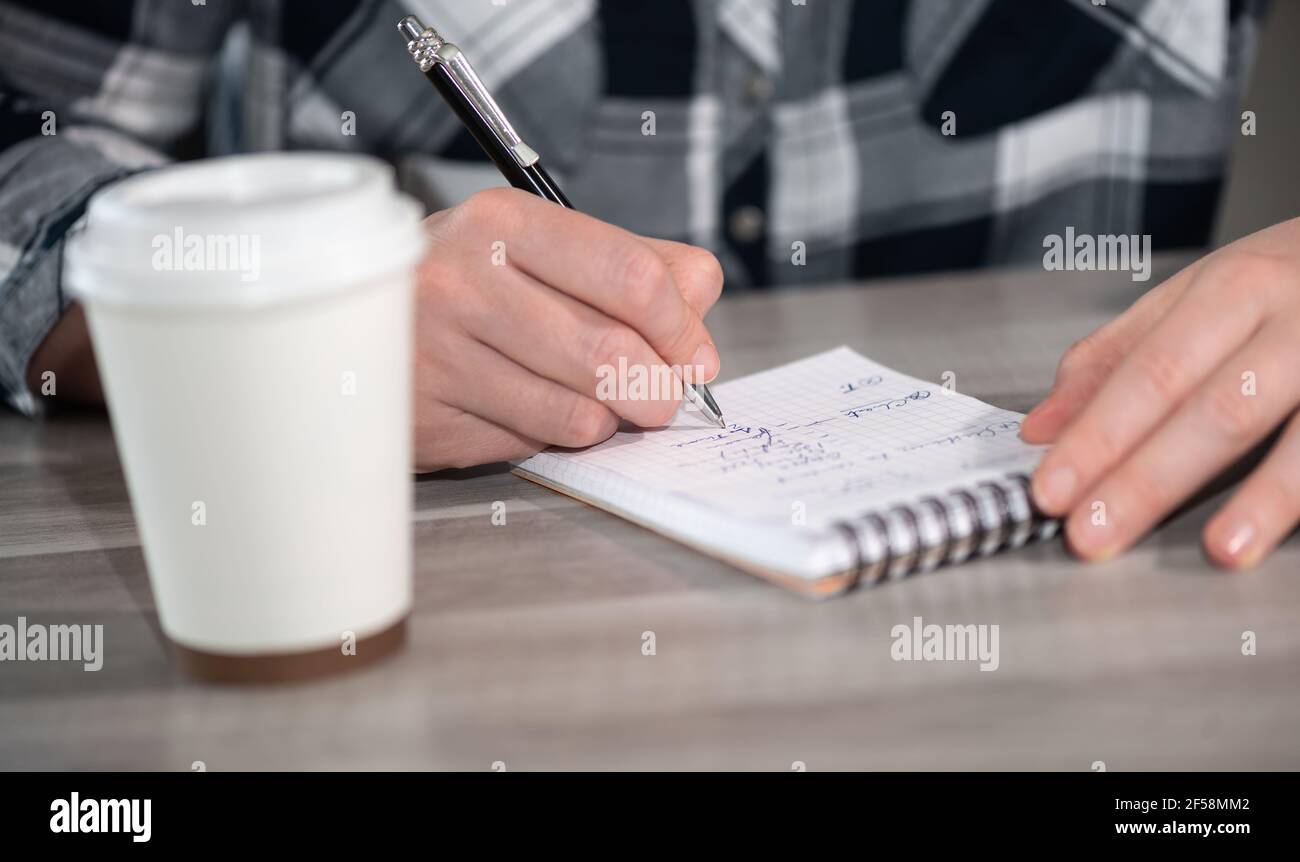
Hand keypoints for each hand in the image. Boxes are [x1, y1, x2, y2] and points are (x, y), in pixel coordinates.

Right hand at [412, 187, 722, 470]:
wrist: (355, 321)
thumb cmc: (467, 283)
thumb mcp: (541, 248)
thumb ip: (634, 264)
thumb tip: (702, 308)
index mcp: (504, 224)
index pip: (631, 276)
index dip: (682, 327)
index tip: (696, 355)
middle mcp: (464, 281)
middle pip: (612, 352)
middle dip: (660, 388)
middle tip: (663, 396)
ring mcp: (439, 354)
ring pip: (579, 411)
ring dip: (612, 418)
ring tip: (605, 403)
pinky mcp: (430, 417)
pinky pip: (534, 443)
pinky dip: (557, 436)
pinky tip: (540, 410)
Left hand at [1022, 216, 1299, 568]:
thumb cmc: (1289, 278)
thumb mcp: (1201, 294)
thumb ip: (1117, 358)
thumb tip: (1041, 428)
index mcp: (1231, 289)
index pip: (1148, 374)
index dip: (1096, 437)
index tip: (1050, 489)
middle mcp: (1293, 318)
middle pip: (1213, 408)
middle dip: (1146, 479)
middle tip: (1092, 532)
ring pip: (1299, 432)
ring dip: (1260, 495)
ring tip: (1218, 549)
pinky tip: (1277, 530)